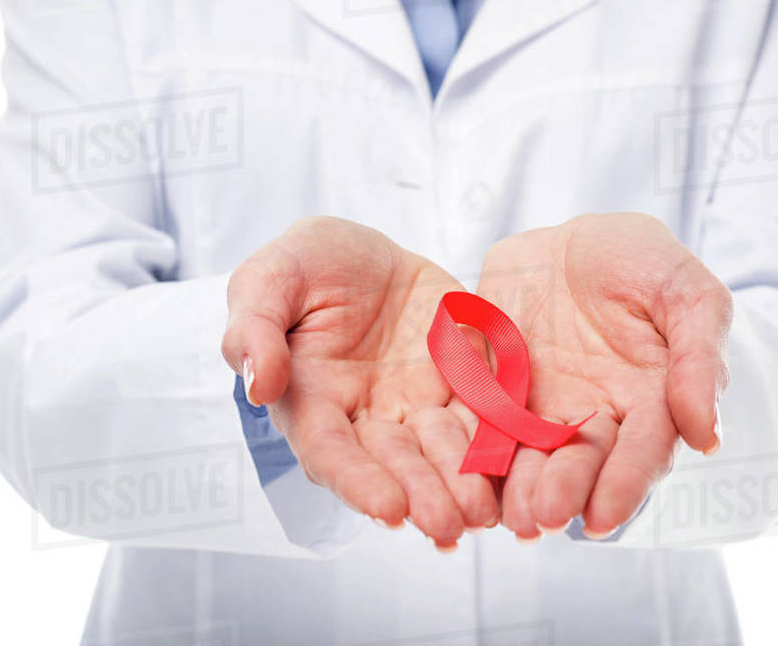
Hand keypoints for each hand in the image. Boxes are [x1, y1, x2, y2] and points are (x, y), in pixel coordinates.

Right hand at [221, 216, 497, 547]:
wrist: (365, 249)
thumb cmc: (303, 265)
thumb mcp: (267, 279)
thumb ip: (255, 329)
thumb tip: (258, 386)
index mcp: (311, 400)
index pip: (330, 452)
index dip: (357, 482)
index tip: (388, 510)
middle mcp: (366, 416)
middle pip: (395, 465)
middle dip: (422, 496)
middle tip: (449, 528)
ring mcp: (418, 403)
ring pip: (444, 450)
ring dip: (464, 484)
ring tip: (487, 513)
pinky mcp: (464, 380)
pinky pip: (488, 411)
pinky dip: (503, 440)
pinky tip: (523, 466)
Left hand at [475, 213, 731, 539]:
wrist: (575, 238)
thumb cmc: (643, 262)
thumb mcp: (687, 293)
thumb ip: (699, 359)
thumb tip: (708, 439)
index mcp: (648, 400)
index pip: (640, 451)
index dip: (623, 484)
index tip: (604, 518)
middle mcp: (592, 415)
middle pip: (578, 462)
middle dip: (561, 492)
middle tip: (541, 520)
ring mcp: (540, 405)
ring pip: (527, 454)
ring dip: (515, 487)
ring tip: (505, 515)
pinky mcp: (492, 387)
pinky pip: (478, 418)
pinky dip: (470, 446)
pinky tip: (459, 473)